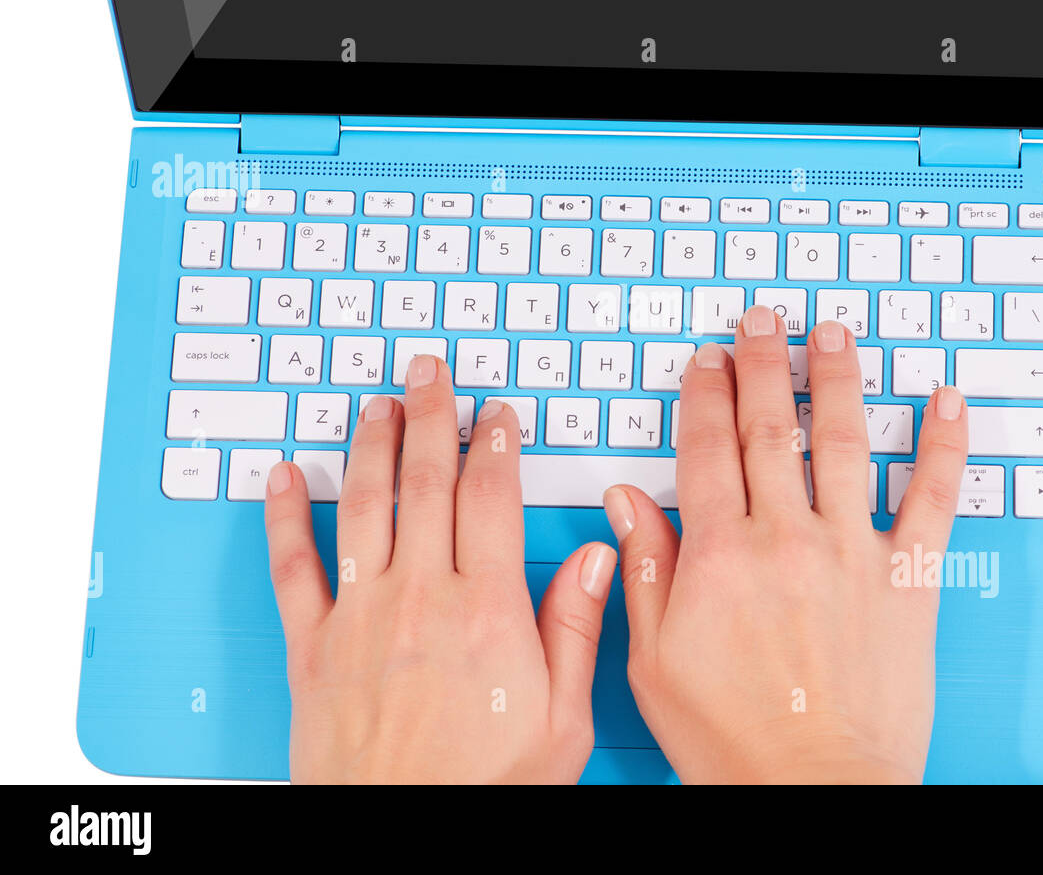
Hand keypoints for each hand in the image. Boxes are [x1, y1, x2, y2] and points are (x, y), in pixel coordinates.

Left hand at [263, 355, 616, 782]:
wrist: (402, 837)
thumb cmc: (485, 790)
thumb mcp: (562, 720)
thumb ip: (576, 629)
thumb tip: (598, 557)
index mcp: (488, 610)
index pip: (491, 497)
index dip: (494, 444)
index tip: (496, 415)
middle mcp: (421, 598)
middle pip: (425, 483)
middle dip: (431, 418)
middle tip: (432, 373)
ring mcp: (360, 617)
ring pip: (363, 506)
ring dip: (369, 445)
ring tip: (376, 404)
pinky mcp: (311, 646)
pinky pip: (293, 566)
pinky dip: (285, 516)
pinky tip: (285, 476)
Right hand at [603, 306, 968, 783]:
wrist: (813, 790)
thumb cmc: (731, 737)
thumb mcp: (655, 659)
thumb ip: (643, 570)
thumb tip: (626, 502)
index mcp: (719, 556)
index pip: (707, 449)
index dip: (704, 395)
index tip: (705, 361)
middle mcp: (786, 540)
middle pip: (772, 429)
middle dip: (762, 364)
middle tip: (760, 320)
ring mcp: (852, 554)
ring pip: (846, 443)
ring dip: (837, 380)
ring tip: (833, 334)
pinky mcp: (908, 580)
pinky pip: (935, 499)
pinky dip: (944, 445)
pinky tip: (946, 400)